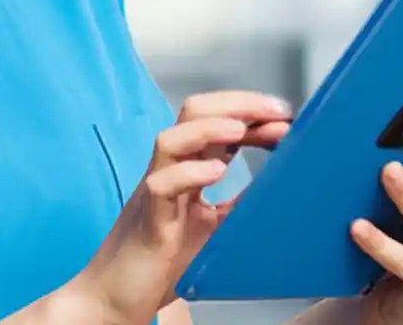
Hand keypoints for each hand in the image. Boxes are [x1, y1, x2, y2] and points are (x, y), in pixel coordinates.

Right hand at [80, 91, 293, 324]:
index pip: (216, 120)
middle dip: (237, 104)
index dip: (250, 112)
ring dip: (210, 128)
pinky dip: (188, 173)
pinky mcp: (149, 221)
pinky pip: (160, 185)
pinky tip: (216, 172)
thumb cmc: (164, 262)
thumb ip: (241, 202)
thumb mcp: (218, 227)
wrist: (116, 296)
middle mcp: (169, 171)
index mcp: (188, 169)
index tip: (286, 115)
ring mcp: (155, 192)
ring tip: (241, 130)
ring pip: (171, 139)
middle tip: (275, 110)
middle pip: (193, 113)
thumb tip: (282, 185)